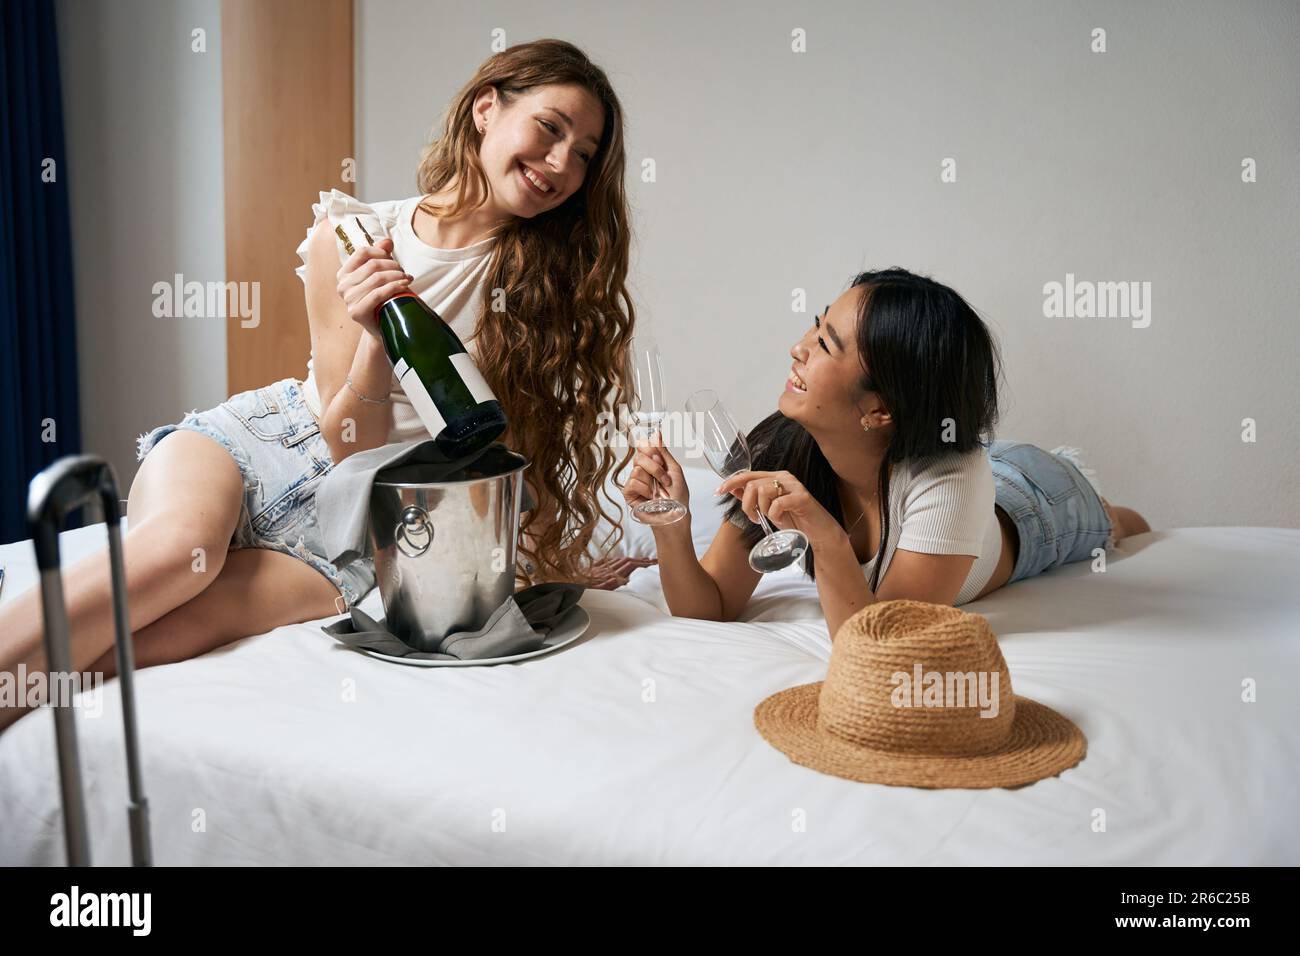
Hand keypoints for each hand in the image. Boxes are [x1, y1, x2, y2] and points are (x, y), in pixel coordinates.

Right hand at [336, 237, 412, 338]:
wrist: (381, 327)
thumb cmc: (381, 300)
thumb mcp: (380, 275)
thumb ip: (381, 257)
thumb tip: (387, 241)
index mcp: (344, 273)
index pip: (362, 252)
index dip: (381, 252)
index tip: (394, 259)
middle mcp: (342, 285)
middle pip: (372, 265)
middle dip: (393, 266)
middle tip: (404, 272)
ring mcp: (348, 299)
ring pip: (377, 278)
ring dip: (397, 276)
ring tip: (408, 279)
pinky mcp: (356, 312)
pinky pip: (378, 294)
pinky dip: (394, 287)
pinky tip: (405, 286)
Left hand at [587, 556, 657, 589]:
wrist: (566, 585)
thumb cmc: (580, 589)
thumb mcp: (594, 590)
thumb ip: (608, 585)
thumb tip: (623, 579)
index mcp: (608, 574)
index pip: (629, 566)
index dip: (641, 563)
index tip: (652, 563)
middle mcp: (606, 569)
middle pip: (627, 562)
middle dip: (641, 561)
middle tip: (654, 561)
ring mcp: (601, 568)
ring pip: (621, 561)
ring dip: (634, 560)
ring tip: (644, 560)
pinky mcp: (596, 568)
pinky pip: (611, 562)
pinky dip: (622, 561)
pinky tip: (626, 561)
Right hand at [621, 429, 689, 514]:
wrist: (675, 515)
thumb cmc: (677, 496)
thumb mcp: (674, 470)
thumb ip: (664, 452)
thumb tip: (657, 433)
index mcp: (653, 462)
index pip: (643, 445)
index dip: (650, 449)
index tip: (660, 459)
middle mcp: (642, 469)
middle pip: (640, 456)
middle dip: (656, 468)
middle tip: (665, 480)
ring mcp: (635, 481)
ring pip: (637, 469)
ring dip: (653, 482)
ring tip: (660, 492)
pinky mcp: (629, 492)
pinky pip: (633, 482)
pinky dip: (645, 490)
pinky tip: (650, 497)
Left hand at [715, 469, 844, 547]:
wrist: (817, 532)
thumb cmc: (794, 519)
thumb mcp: (768, 509)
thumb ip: (753, 498)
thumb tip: (733, 489)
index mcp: (775, 477)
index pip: (748, 474)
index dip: (731, 482)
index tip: (718, 492)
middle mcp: (784, 477)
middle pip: (752, 484)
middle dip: (747, 505)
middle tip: (754, 518)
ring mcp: (794, 486)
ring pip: (763, 491)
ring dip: (762, 510)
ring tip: (769, 519)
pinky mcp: (802, 497)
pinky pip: (778, 503)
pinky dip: (775, 515)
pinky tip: (780, 519)